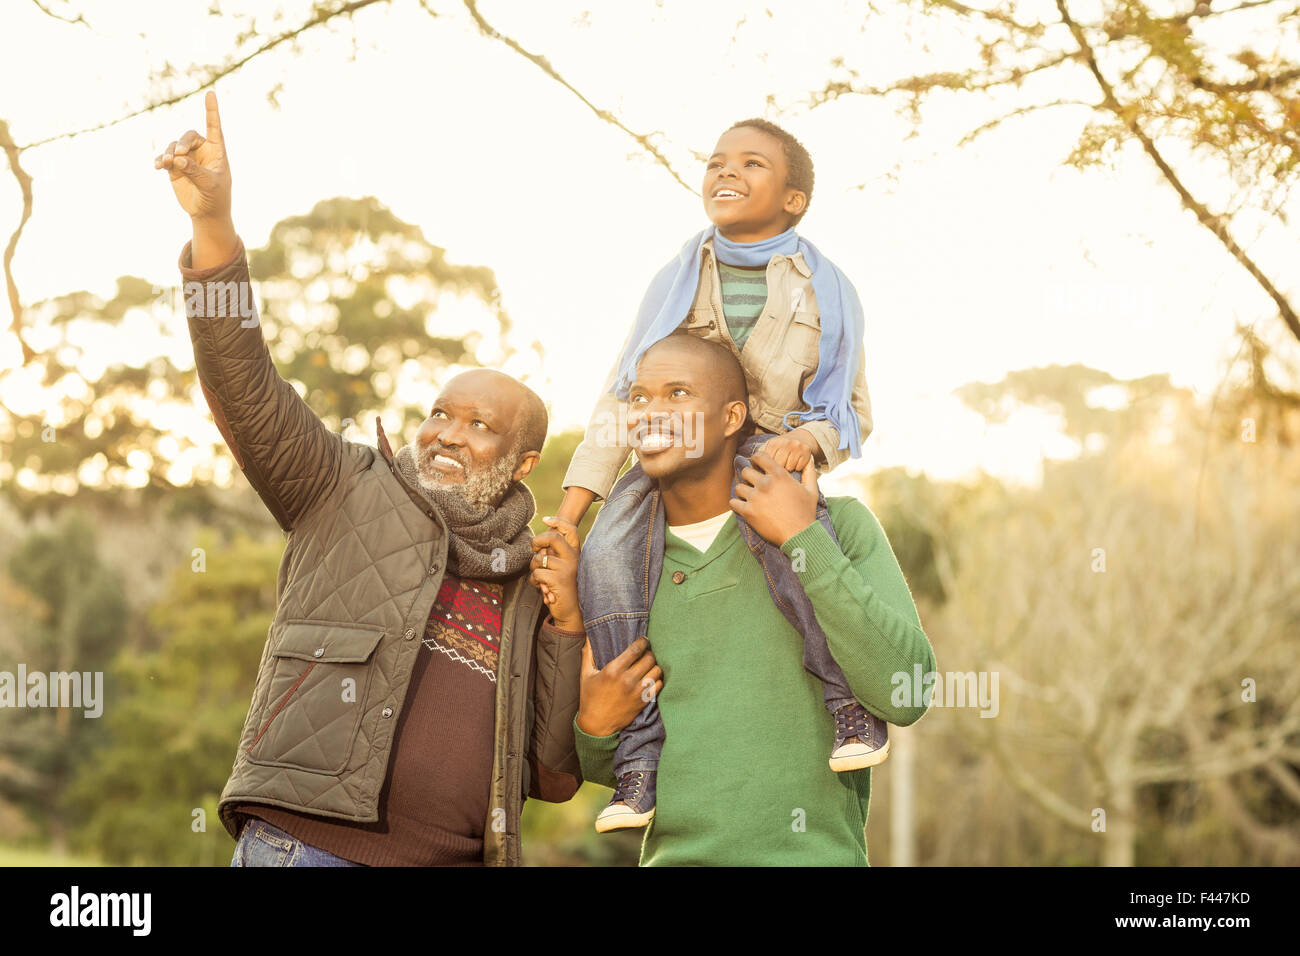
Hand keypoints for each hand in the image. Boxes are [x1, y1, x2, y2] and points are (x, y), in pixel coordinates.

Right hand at [154, 90, 231, 222]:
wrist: (206, 213)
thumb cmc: (216, 197)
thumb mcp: (210, 184)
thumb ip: (195, 170)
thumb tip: (178, 158)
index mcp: (217, 151)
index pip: (214, 127)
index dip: (212, 111)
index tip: (210, 93)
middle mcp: (201, 150)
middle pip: (188, 136)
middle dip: (182, 143)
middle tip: (179, 154)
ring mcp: (187, 157)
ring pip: (174, 146)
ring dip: (169, 153)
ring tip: (167, 163)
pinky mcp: (175, 167)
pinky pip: (165, 158)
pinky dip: (161, 160)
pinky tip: (159, 166)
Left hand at [530, 516, 581, 629]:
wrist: (572, 612)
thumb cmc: (563, 588)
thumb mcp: (562, 568)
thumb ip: (554, 555)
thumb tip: (537, 545)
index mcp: (575, 552)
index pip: (570, 529)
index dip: (557, 521)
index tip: (546, 519)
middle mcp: (573, 557)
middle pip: (552, 537)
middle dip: (537, 541)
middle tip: (534, 548)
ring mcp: (567, 568)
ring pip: (539, 559)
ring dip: (534, 569)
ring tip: (541, 579)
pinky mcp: (558, 579)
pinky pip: (537, 574)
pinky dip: (535, 582)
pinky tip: (542, 589)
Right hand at [576, 636, 662, 737]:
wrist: (596, 725)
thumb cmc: (590, 698)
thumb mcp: (586, 675)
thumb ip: (588, 654)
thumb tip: (588, 636)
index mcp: (613, 670)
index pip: (636, 649)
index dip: (643, 641)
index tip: (644, 640)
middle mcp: (627, 680)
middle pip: (649, 658)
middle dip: (649, 653)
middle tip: (645, 654)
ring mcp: (637, 691)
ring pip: (656, 670)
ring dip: (654, 666)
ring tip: (649, 666)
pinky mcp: (643, 701)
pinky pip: (658, 685)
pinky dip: (657, 680)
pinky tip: (650, 679)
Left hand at [730, 450, 817, 546]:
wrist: (799, 534)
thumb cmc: (806, 513)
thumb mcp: (811, 490)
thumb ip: (809, 472)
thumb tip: (810, 459)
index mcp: (779, 475)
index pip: (759, 456)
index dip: (755, 460)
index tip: (756, 466)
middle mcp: (765, 483)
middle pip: (745, 471)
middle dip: (749, 477)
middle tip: (753, 484)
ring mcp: (755, 497)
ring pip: (738, 487)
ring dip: (743, 491)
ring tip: (749, 497)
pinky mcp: (748, 512)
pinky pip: (733, 502)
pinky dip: (736, 504)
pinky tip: (742, 506)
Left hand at [762, 427, 818, 471]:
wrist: (803, 436)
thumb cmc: (783, 446)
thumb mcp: (771, 446)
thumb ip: (761, 456)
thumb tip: (752, 468)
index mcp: (772, 443)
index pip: (765, 462)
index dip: (766, 469)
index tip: (768, 470)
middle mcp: (784, 442)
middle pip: (778, 466)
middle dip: (777, 471)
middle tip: (779, 470)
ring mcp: (796, 446)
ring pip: (789, 467)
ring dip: (788, 470)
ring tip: (787, 467)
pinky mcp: (806, 450)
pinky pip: (799, 467)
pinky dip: (798, 468)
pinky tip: (796, 465)